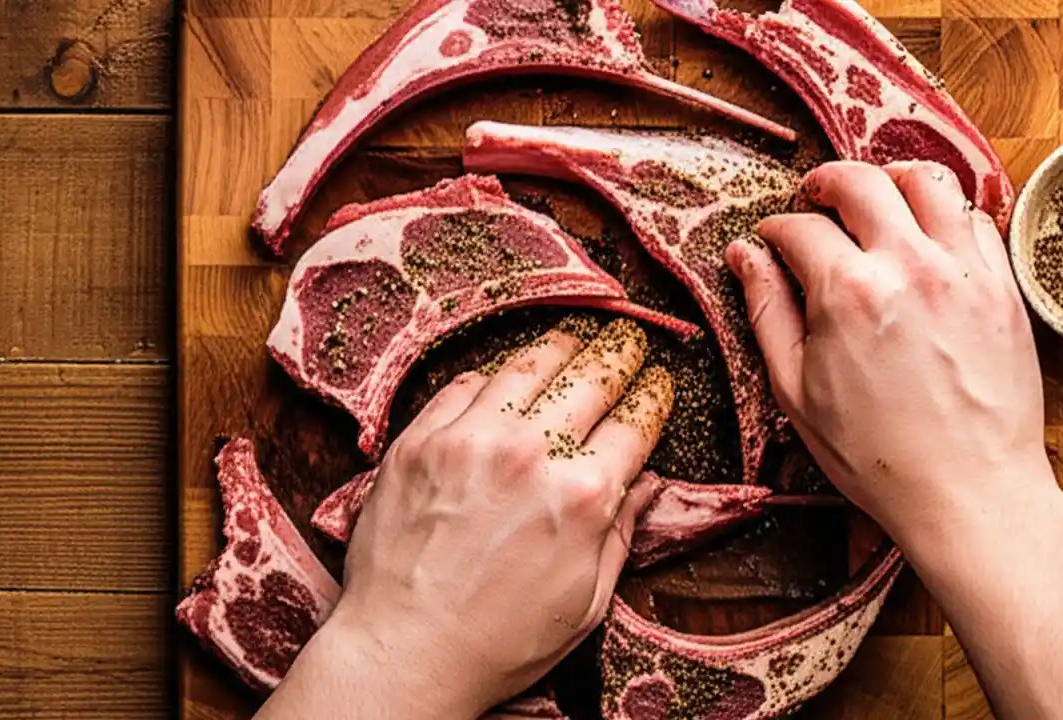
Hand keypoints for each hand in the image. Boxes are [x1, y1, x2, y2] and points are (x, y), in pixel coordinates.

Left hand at [330, 319, 671, 715]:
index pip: (636, 421)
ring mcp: (470, 440)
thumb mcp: (587, 602)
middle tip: (626, 341)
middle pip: (590, 377)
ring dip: (559, 347)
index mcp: (584, 497)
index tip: (658, 385)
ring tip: (572, 340)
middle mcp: (530, 454)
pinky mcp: (420, 440)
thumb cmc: (498, 643)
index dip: (654, 396)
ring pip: (526, 365)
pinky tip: (503, 378)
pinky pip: (464, 384)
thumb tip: (647, 484)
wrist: (405, 653)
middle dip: (618, 353)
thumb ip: (621, 533)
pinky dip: (491, 376)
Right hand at [727, 160, 1050, 545]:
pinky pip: (977, 219)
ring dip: (892, 180)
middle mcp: (907, 265)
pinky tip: (928, 235)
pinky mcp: (1003, 288)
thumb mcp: (795, 391)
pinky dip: (946, 213)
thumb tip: (745, 256)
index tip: (770, 240)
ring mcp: (964, 271)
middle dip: (826, 183)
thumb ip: (766, 312)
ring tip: (877, 199)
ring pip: (929, 181)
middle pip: (861, 182)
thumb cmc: (876, 456)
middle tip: (814, 200)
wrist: (969, 494)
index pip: (800, 228)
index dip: (775, 229)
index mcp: (846, 292)